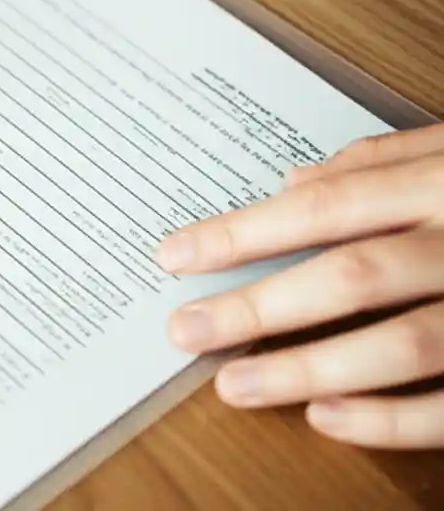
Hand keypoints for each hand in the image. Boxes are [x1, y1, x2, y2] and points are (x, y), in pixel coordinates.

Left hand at [158, 123, 443, 448]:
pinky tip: (328, 420)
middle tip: (185, 331)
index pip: (328, 205)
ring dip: (309, 370)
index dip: (244, 232)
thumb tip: (294, 181)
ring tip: (235, 387)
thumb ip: (391, 157)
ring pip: (403, 345)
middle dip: (259, 307)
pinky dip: (395, 419)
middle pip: (354, 276)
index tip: (175, 256)